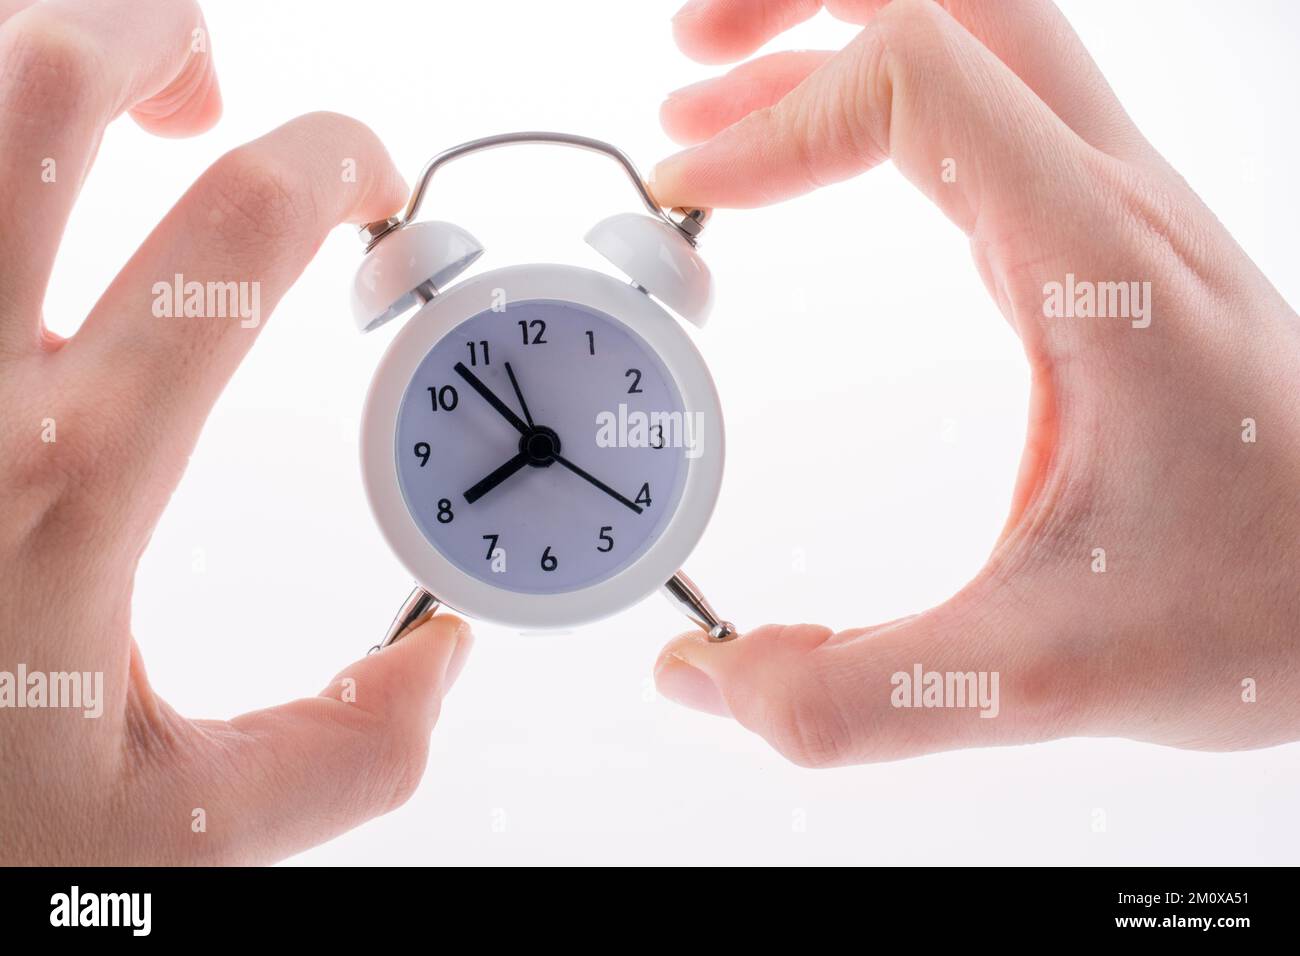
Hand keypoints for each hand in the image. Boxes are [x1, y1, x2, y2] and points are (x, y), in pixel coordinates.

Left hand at [0, 0, 470, 862]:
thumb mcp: (178, 828)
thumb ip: (344, 752)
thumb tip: (439, 664)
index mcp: (72, 481)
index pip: (243, 229)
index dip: (336, 161)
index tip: (365, 185)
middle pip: (45, 73)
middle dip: (157, 30)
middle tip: (204, 89)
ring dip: (20, 55)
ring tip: (77, 101)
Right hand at [650, 0, 1299, 764]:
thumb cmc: (1265, 608)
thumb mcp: (1041, 677)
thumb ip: (856, 695)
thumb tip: (705, 678)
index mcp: (1094, 265)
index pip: (920, 83)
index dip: (780, 118)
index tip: (693, 199)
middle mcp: (1111, 206)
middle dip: (802, 1)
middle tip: (690, 64)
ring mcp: (1116, 214)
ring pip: (979, 36)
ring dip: (844, 36)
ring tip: (724, 106)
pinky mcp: (1107, 246)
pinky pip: (991, 115)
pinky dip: (890, 108)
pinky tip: (834, 176)